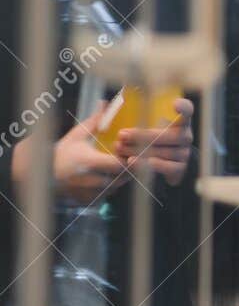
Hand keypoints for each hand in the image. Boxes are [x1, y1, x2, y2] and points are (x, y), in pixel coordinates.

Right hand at [13, 103, 130, 203]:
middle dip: (129, 167)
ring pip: (118, 186)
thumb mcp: (77, 135)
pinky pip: (109, 194)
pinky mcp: (90, 201)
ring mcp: (92, 193)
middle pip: (124, 176)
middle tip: (128, 158)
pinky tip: (105, 177)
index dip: (129, 159)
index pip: (121, 164)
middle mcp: (92, 181)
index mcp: (90, 162)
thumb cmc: (61, 153)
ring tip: (116, 166)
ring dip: (121, 177)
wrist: (42, 174)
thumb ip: (94, 121)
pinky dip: (110, 186)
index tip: (128, 152)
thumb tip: (104, 104)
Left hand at [114, 97, 193, 185]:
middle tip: (122, 135)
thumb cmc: (149, 139)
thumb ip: (130, 115)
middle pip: (170, 135)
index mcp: (180, 120)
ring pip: (164, 152)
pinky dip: (149, 164)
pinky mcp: (180, 168)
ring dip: (141, 150)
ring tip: (120, 149)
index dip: (183, 107)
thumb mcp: (144, 125)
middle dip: (144, 135)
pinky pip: (167, 167)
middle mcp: (186, 136)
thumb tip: (102, 103)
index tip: (174, 104)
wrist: (163, 164)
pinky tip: (133, 161)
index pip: (188, 110)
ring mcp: (184, 152)